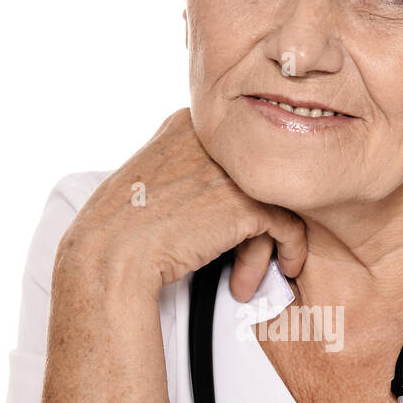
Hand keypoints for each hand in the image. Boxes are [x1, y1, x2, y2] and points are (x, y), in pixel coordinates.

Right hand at [58, 107, 307, 301]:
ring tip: (247, 278)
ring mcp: (232, 170)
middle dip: (250, 225)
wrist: (111, 256)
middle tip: (240, 260)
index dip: (233, 199)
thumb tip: (215, 197)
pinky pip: (289, 225)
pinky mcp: (248, 204)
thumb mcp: (150, 182)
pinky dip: (290, 250)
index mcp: (186, 124)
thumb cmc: (120, 231)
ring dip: (263, 246)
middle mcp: (213, 138)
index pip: (233, 157)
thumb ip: (185, 174)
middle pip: (255, 180)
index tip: (227, 232)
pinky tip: (283, 267)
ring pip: (273, 203)